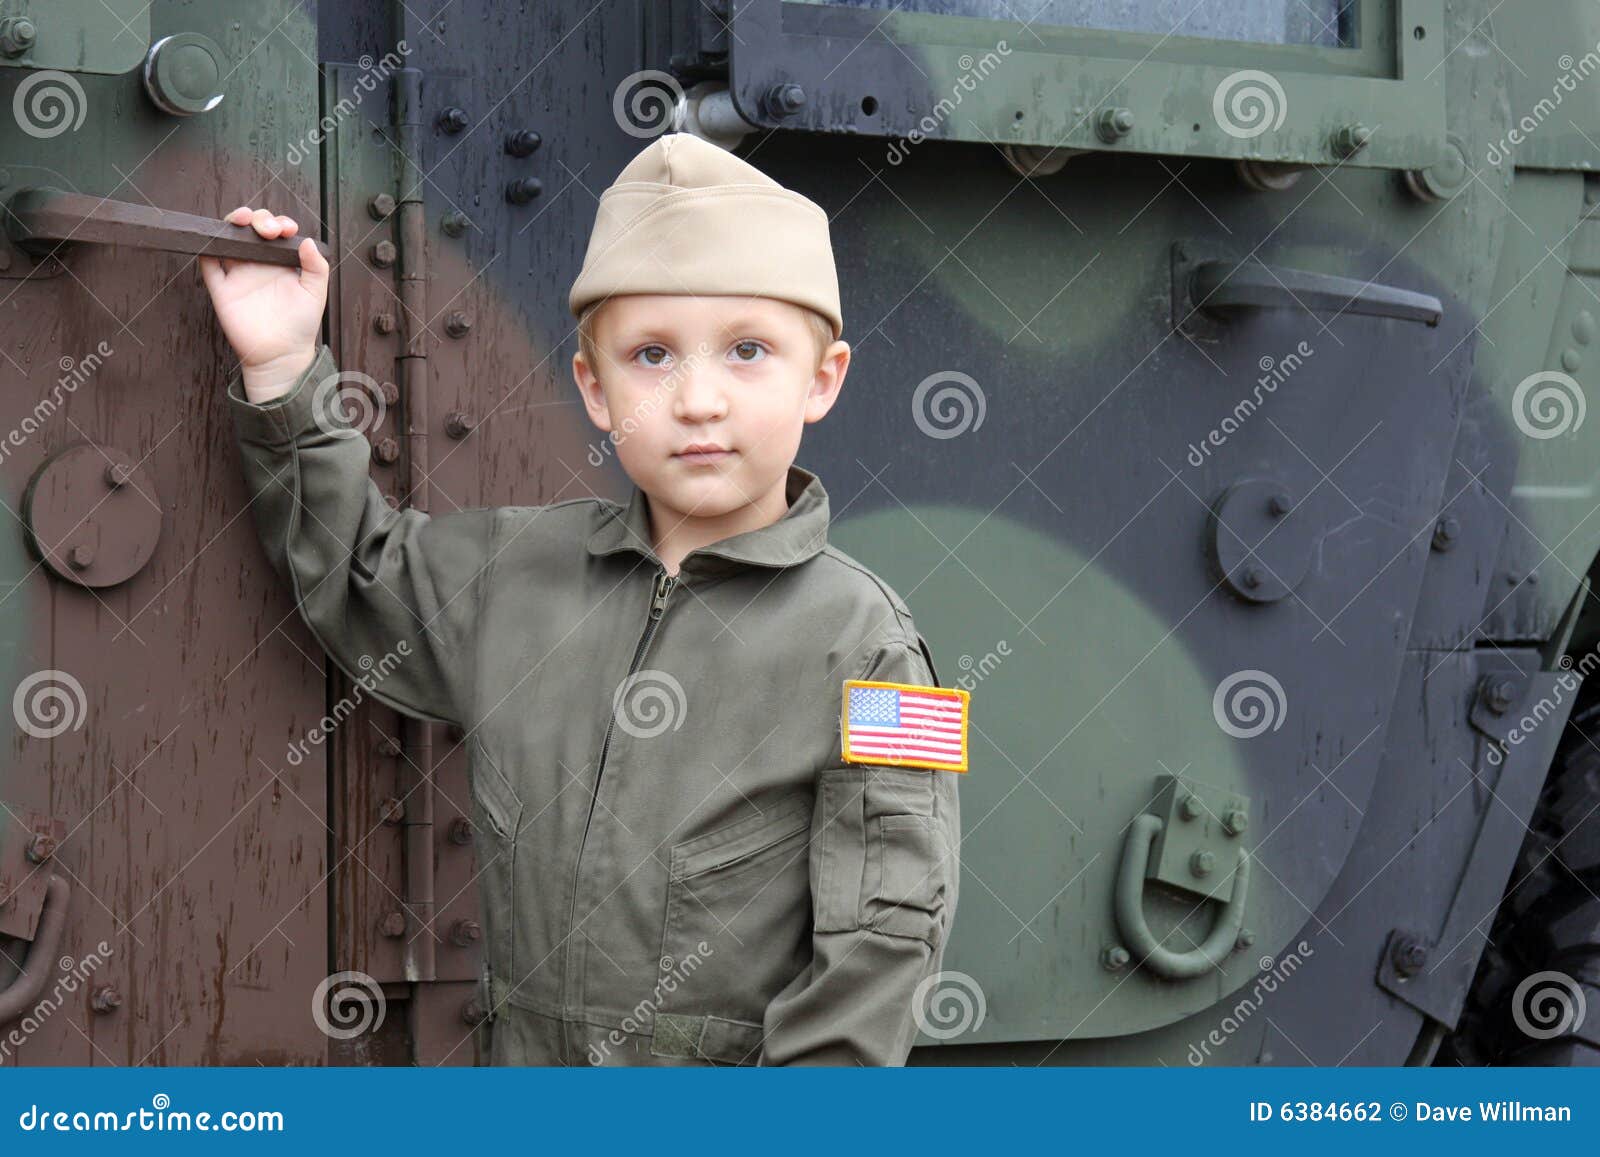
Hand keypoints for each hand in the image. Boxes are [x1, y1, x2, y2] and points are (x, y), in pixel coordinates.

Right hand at [199, 207, 328, 398]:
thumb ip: (316, 267)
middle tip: (269, 231)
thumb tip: (308, 241)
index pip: (276, 232)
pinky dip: (206, 249)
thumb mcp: (316, 294)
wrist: (281, 354)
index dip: (279, 222)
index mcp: (281, 262)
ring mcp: (238, 275)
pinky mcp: (222, 290)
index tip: (287, 229)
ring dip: (232, 223)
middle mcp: (258, 264)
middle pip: (251, 229)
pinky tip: (215, 239)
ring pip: (228, 239)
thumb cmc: (301, 325)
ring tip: (243, 220)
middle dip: (259, 219)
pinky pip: (209, 265)